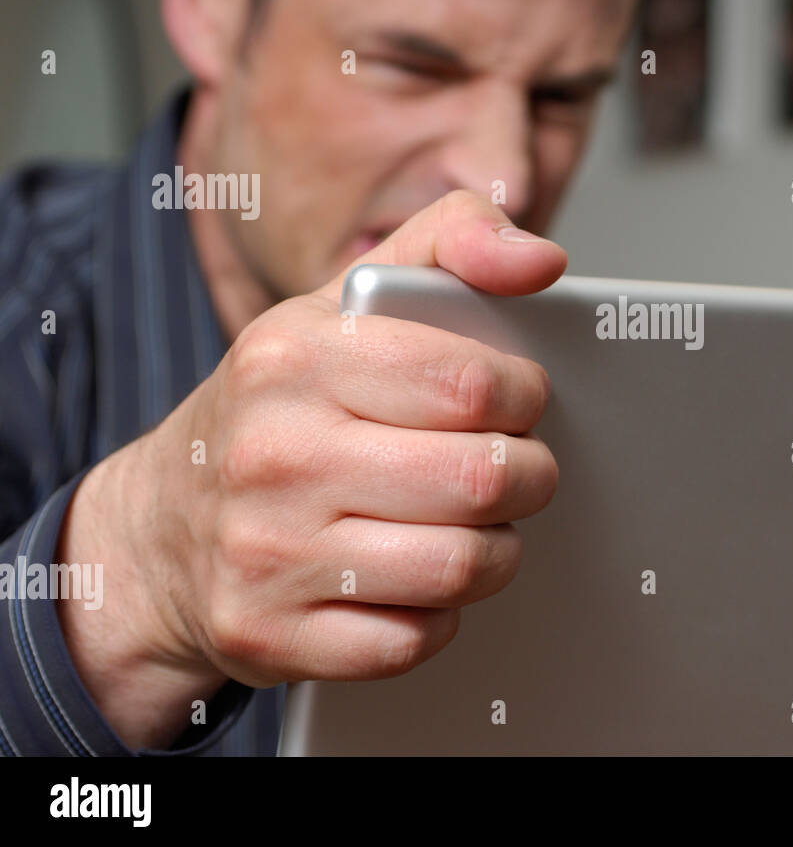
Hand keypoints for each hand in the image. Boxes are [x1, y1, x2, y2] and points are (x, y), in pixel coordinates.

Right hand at [59, 190, 563, 747]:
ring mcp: (266, 555)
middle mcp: (272, 455)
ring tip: (482, 523)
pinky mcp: (271, 637)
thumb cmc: (280, 407)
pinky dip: (441, 614)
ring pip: (461, 566)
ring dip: (498, 549)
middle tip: (518, 468)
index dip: (526, 396)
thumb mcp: (345, 300)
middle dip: (530, 475)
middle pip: (482, 479)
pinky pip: (415, 640)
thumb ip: (451, 244)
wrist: (160, 529)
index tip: (521, 402)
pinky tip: (421, 579)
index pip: (473, 383)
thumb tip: (541, 260)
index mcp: (294, 357)